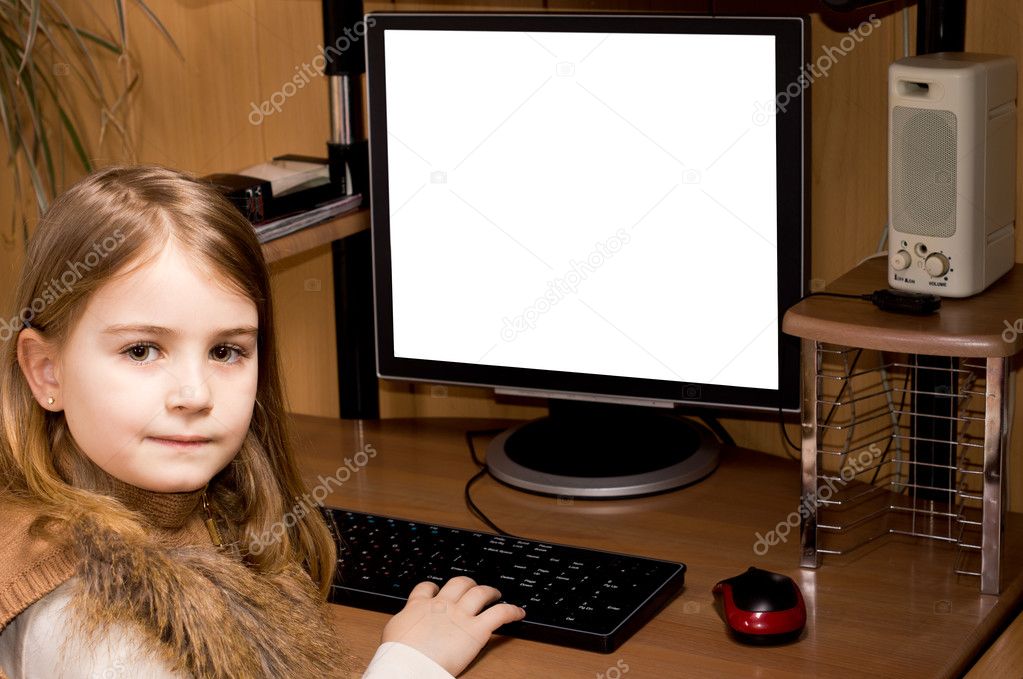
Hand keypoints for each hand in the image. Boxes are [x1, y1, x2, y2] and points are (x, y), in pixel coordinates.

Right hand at [381, 576, 525, 675]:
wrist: (408, 663)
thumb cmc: (397, 653)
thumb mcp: (393, 632)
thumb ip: (403, 624)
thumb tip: (402, 629)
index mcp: (419, 605)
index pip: (427, 588)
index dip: (434, 588)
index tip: (438, 590)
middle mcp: (442, 604)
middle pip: (458, 583)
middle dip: (467, 583)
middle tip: (472, 588)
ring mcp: (460, 615)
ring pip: (480, 592)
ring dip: (490, 591)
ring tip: (496, 593)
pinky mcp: (476, 630)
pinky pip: (500, 614)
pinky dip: (512, 611)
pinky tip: (519, 612)